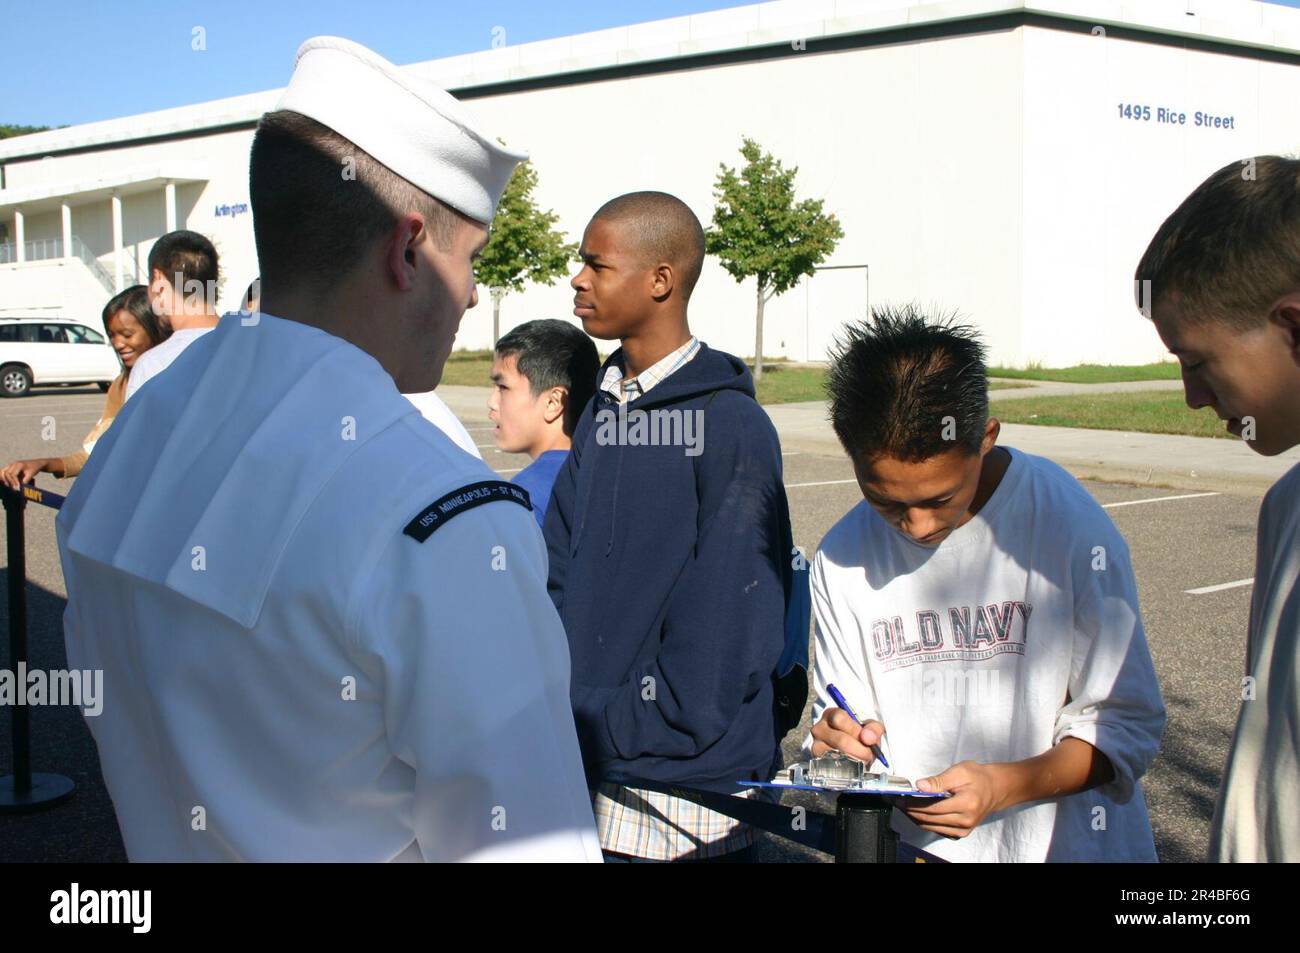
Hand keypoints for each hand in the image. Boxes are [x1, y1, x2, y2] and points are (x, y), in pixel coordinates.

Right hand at [0, 459, 51, 490]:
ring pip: (3, 472)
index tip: (17, 487)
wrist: (36, 463)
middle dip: (9, 481)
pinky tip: (6, 482)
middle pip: (7, 473)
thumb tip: (19, 488)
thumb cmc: (34, 469)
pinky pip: (4, 471)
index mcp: (19, 465)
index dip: (14, 481)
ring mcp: (11, 465)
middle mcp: (14, 464)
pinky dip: (3, 476)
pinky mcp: (10, 467)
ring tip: (8, 485)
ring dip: (4, 479)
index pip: (13, 474)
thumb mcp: (31, 475)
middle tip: (13, 487)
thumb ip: (25, 480)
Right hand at [810, 708, 885, 763]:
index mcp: (831, 715)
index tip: (867, 739)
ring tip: (862, 760)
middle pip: (839, 739)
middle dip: (858, 749)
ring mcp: (817, 745)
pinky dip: (847, 768)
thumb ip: (873, 728)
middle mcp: (820, 729)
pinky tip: (854, 765)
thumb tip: (868, 738)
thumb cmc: (859, 735)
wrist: (853, 750)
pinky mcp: (818, 761)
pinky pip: (833, 766)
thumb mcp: (870, 727)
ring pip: (836, 755)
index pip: (839, 719)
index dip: (855, 730)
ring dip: (854, 760)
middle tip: (869, 754)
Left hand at [890, 760, 1006, 838]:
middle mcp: (965, 821)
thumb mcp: (960, 771)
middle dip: (908, 810)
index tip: (897, 797)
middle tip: (894, 800)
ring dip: (913, 816)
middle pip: (929, 819)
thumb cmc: (978, 777)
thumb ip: (939, 780)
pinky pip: (936, 829)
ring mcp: (963, 829)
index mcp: (967, 804)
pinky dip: (924, 820)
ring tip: (901, 805)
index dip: (912, 803)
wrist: (996, 789)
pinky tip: (915, 811)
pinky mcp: (960, 832)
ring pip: (930, 826)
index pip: (932, 807)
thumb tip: (919, 786)